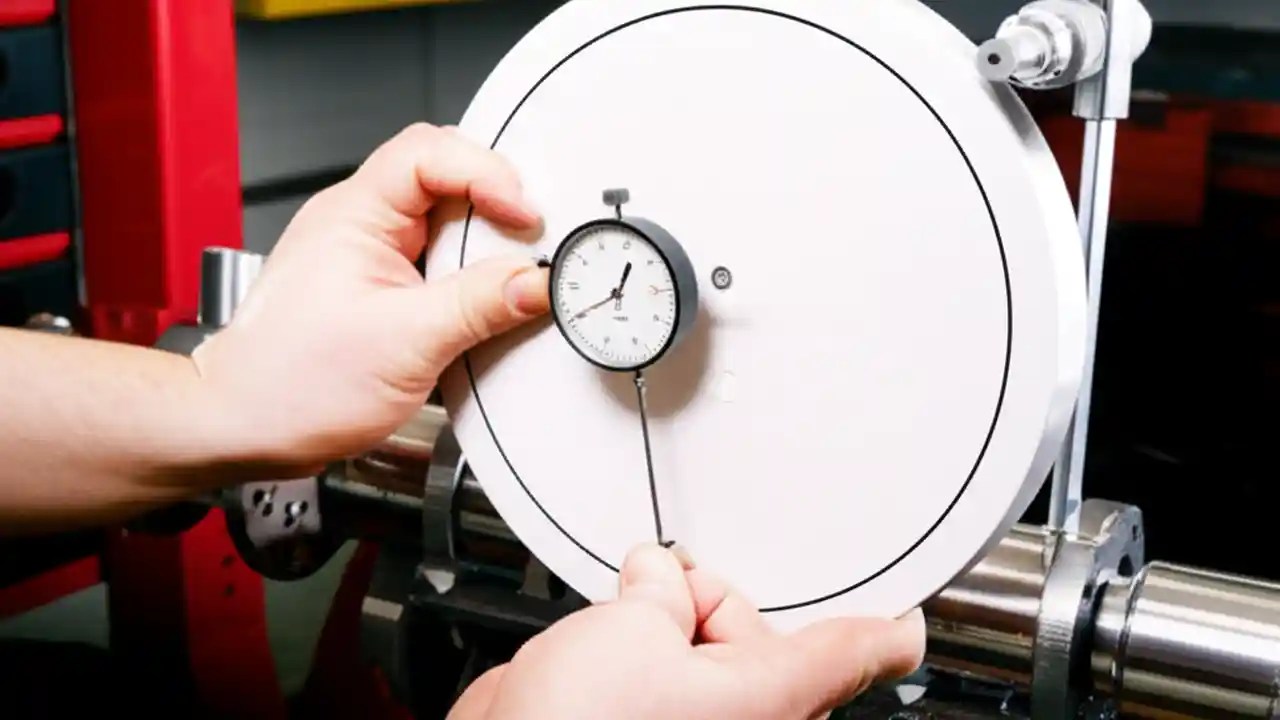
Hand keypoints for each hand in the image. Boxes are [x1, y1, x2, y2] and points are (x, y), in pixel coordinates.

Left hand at [191, 124, 548, 473]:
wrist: (246, 429)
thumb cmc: (290, 385)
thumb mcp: (406, 345)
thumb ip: (479, 307)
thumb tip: (537, 281)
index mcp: (353, 214)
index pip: (432, 154)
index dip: (488, 174)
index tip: (524, 216)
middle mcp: (360, 223)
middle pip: (447, 179)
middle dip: (496, 208)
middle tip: (530, 245)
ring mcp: (371, 255)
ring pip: (447, 223)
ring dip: (485, 247)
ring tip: (511, 278)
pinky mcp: (382, 289)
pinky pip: (440, 262)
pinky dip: (471, 278)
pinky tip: (485, 304)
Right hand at [449, 545, 925, 719]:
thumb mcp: (628, 628)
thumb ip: (657, 590)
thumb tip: (655, 578)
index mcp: (772, 699)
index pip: (863, 652)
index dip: (889, 622)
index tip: (907, 611)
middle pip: (763, 639)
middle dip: (713, 601)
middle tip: (667, 593)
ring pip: (706, 658)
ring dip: (667, 631)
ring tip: (619, 629)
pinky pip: (663, 679)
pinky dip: (640, 656)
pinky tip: (600, 651)